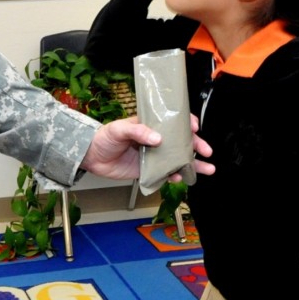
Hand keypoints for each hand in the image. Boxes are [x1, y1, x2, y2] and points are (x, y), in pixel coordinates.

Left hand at [81, 116, 213, 180]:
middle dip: (197, 145)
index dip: (187, 123)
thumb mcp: (119, 129)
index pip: (173, 121)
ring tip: (208, 169)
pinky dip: (175, 176)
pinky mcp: (148, 170)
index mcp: (150, 124)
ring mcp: (154, 155)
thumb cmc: (104, 137)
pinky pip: (166, 173)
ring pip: (178, 159)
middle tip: (207, 151)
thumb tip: (158, 138)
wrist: (91, 156)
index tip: (195, 127)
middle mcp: (155, 139)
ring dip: (193, 164)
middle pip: (181, 141)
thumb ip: (138, 131)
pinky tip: (181, 178)